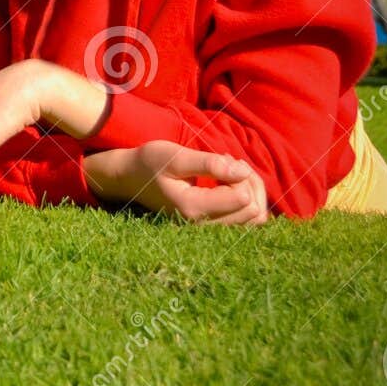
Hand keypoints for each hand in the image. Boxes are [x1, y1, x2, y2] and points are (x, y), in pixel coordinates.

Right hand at [85, 141, 268, 225]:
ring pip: (255, 218)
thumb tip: (242, 172)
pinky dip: (247, 199)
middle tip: (228, 161)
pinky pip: (247, 220)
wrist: (131, 177)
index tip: (223, 157)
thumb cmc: (151, 162)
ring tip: (231, 170)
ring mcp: (208, 228)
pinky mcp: (212, 226)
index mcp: (193, 208)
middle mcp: (203, 225)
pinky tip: (231, 183)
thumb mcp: (175, 156)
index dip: (241, 174)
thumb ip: (209, 164)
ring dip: (252, 190)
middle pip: (254, 210)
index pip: (242, 198)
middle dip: (249, 181)